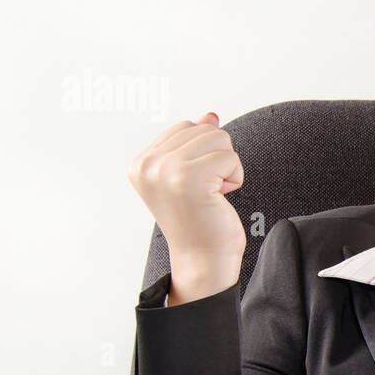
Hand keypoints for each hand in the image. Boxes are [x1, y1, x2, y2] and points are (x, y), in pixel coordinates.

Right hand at [126, 112, 246, 288]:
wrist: (203, 259)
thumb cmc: (200, 220)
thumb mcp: (192, 175)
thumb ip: (195, 143)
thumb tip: (209, 115)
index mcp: (140, 163)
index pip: (187, 127)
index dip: (202, 154)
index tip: (193, 186)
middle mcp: (146, 165)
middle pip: (205, 129)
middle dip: (216, 159)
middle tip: (205, 192)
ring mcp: (164, 170)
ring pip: (219, 138)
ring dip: (226, 168)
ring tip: (211, 194)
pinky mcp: (188, 178)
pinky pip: (230, 157)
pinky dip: (234, 178)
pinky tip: (219, 198)